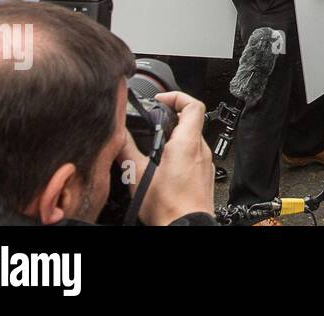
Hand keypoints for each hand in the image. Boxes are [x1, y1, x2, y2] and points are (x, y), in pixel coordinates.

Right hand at [118, 90, 213, 224]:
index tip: (160, 100)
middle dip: (169, 120)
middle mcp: (200, 150)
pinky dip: (178, 154)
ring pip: (191, 140)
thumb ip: (128, 150)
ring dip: (173, 139)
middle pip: (190, 121)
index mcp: (187, 143)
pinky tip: (163, 168)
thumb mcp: (138, 175)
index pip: (193, 104)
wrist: (186, 226)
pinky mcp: (203, 175)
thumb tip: (119, 137)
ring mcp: (204, 163)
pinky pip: (193, 156)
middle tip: (152, 124)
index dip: (177, 96)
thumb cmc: (168, 206)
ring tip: (153, 148)